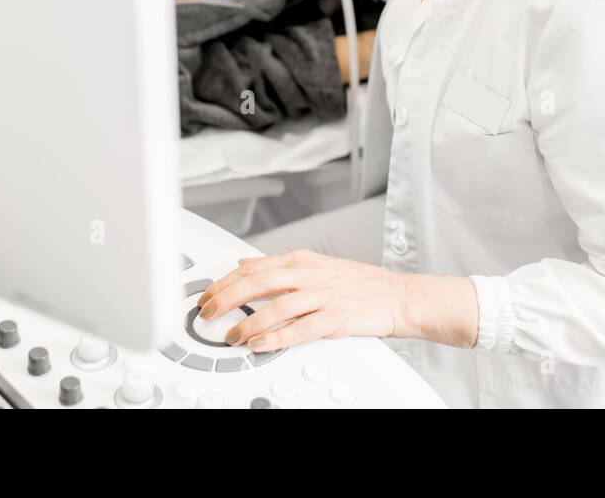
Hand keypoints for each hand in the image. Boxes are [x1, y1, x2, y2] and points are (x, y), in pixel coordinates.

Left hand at [196, 250, 406, 351]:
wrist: (397, 296)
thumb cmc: (358, 284)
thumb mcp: (314, 265)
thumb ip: (277, 265)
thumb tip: (243, 262)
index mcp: (301, 260)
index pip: (253, 267)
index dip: (225, 282)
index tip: (207, 296)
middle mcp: (309, 275)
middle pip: (258, 282)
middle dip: (227, 298)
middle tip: (207, 313)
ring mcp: (323, 296)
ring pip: (276, 306)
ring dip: (249, 323)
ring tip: (232, 337)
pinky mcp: (335, 318)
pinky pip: (300, 329)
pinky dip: (277, 338)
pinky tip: (261, 345)